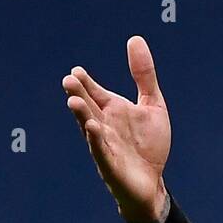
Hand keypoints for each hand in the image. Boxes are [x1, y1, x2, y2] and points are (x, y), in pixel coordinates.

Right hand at [63, 36, 171, 222]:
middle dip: (79, 95)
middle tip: (69, 81)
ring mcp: (105, 146)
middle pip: (88, 107)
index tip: (77, 71)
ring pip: (90, 129)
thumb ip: (144, 75)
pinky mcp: (111, 166)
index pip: (95, 92)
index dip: (86, 82)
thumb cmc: (149, 146)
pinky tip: (93, 128)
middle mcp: (104, 126)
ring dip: (82, 116)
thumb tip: (135, 38)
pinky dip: (96, 141)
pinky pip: (101, 152)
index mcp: (112, 110)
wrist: (153, 183)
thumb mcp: (152, 105)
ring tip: (74, 102)